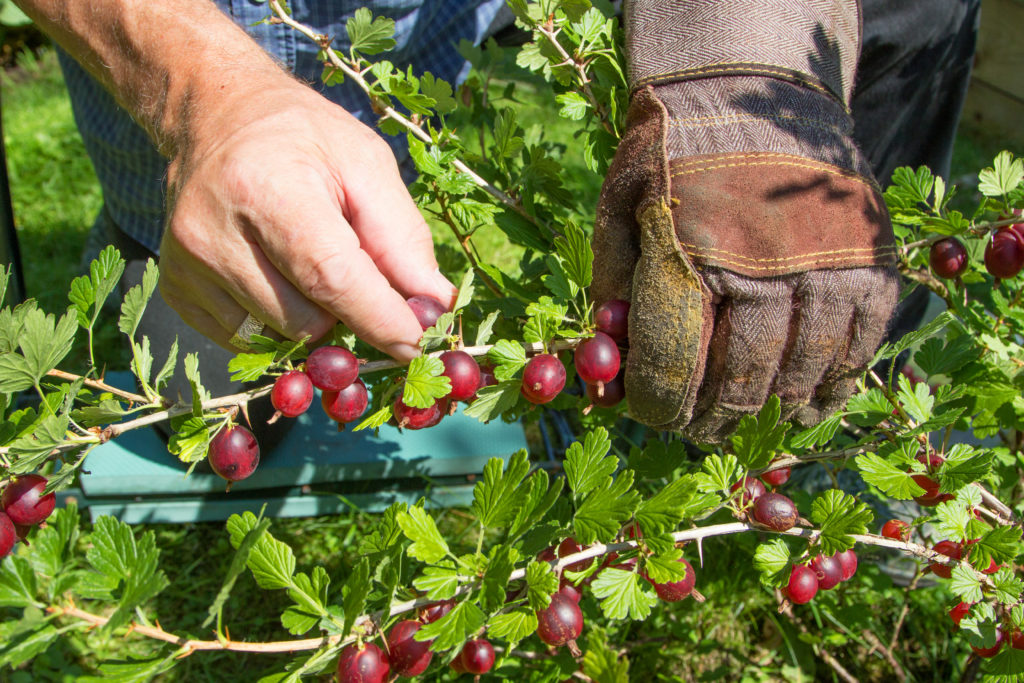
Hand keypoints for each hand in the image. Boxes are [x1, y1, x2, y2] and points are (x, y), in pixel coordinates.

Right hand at [159, 78, 455, 359]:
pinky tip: (276, 276)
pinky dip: (277, 324)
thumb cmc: (302, 139)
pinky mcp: (175, 291)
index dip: (379, 318)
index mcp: (266, 188)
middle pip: (305, 320)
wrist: (215, 115)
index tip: (416, 343)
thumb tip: (434, 308)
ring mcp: (187, 267)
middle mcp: (213, 232)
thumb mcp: (366, 164)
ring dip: (313, 320)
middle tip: (358, 276)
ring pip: (278, 339)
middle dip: (349, 315)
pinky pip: (246, 342)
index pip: (330, 276)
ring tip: (308, 264)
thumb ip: (403, 238)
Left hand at [593, 77, 898, 442]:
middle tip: (696, 430)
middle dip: (710, 418)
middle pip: (738, 380)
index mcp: (688, 251)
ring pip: (798, 375)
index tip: (652, 414)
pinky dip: (830, 387)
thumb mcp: (618, 210)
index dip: (658, 404)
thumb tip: (608, 379)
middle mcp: (761, 267)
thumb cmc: (671, 155)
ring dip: (766, 413)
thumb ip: (613, 296)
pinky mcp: (870, 265)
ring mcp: (825, 267)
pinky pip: (854, 351)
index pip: (673, 363)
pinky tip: (806, 405)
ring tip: (743, 425)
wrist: (750, 90)